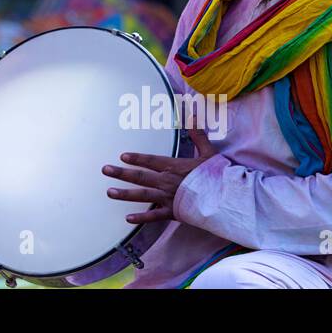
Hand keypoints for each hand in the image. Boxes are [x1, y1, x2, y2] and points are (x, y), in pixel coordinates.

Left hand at [102, 127, 218, 223]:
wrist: (226, 199)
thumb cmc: (218, 176)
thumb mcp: (208, 152)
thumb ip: (197, 134)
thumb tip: (191, 114)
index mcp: (174, 166)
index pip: (151, 160)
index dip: (136, 158)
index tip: (122, 156)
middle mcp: (167, 182)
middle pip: (140, 177)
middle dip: (121, 173)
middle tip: (105, 170)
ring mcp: (168, 198)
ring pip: (142, 195)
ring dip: (124, 193)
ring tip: (109, 192)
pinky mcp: (173, 213)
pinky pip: (154, 216)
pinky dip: (141, 218)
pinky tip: (128, 218)